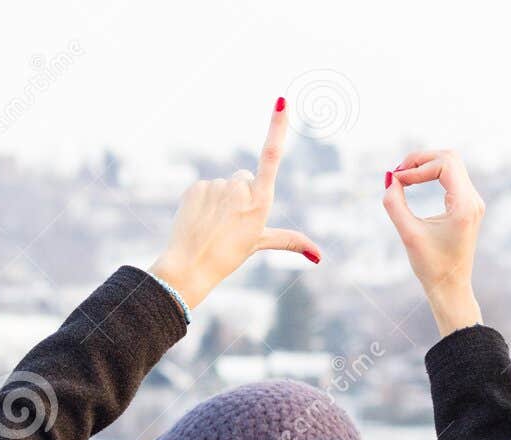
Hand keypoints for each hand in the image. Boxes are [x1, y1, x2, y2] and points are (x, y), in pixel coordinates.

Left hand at [148, 98, 320, 306]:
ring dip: (222, 200)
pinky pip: (205, 187)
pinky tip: (200, 219)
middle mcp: (240, 189)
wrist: (191, 266)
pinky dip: (203, 200)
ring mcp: (217, 187)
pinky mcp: (196, 187)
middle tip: (232, 222)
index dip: (277, 127)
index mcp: (260, 201)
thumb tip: (319, 256)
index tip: (281, 101)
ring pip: (224, 185)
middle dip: (241, 193)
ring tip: (215, 224)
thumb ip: (290, 241)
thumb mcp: (261, 243)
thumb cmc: (229, 256)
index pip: (271, 156)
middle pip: (245, 178)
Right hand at [382, 149, 484, 335]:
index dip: (418, 167)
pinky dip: (431, 174)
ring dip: (426, 165)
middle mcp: (473, 200)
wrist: (451, 288)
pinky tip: (413, 183)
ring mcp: (472, 202)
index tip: (398, 181)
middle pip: (450, 157)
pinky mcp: (467, 205)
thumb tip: (390, 179)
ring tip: (403, 177)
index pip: (444, 164)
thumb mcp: (409, 234)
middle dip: (421, 160)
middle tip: (398, 172)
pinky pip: (451, 177)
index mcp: (464, 206)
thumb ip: (395, 204)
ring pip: (451, 164)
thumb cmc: (431, 267)